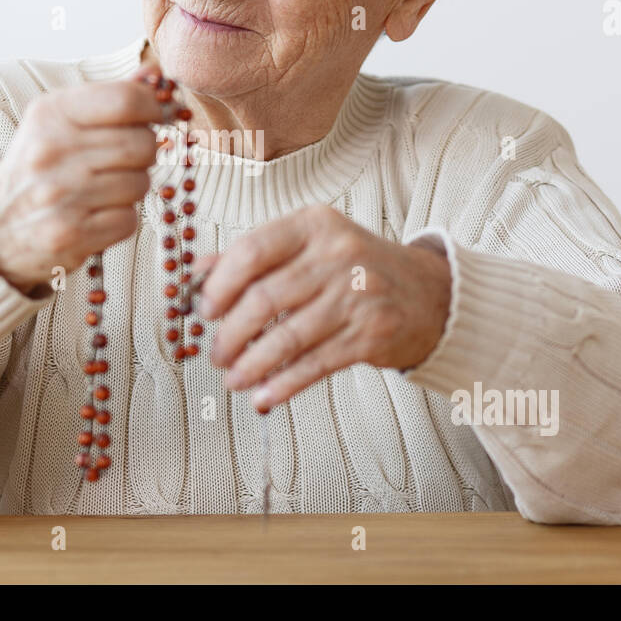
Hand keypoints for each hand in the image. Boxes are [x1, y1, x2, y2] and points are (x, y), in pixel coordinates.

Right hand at [0, 66, 165, 294]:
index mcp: (51, 113)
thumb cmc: (40, 166)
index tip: (153, 117)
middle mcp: (51, 151)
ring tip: (105, 188)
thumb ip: (110, 97)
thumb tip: (156, 73)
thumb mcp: (60, 120)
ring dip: (132, 187)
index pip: (127, 100)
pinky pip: (128, 219)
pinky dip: (121, 218)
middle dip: (144, 152)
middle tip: (125, 159)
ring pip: (140, 183)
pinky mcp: (70, 234)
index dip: (153, 108)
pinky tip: (96, 213)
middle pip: (142, 144)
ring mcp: (60, 195)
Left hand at [194, 205, 451, 411]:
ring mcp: (358, 294)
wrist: (426, 294)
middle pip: (264, 298)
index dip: (219, 285)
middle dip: (230, 334)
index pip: (252, 250)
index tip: (204, 310)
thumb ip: (253, 256)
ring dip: (251, 364)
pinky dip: (283, 384)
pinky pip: (315, 364)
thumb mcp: (308, 246)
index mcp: (314, 225)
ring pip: (287, 336)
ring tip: (234, 378)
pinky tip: (264, 396)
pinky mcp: (371, 334)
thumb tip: (194, 272)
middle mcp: (337, 255)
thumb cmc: (354, 269)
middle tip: (216, 354)